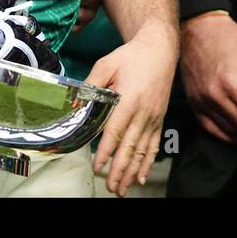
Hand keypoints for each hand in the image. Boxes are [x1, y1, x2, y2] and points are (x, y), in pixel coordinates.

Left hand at [87, 22, 176, 196]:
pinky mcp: (159, 119)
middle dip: (119, 169)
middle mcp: (143, 113)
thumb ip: (91, 83)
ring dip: (132, 171)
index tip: (98, 166)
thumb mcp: (106, 63)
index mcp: (129, 99)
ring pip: (142, 150)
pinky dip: (148, 162)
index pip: (115, 131)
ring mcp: (153, 118)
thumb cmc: (131, 56)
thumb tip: (77, 102)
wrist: (159, 50)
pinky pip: (154, 145)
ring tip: (122, 188)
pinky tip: (141, 176)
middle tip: (110, 187)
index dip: (106, 151)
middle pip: (130, 147)